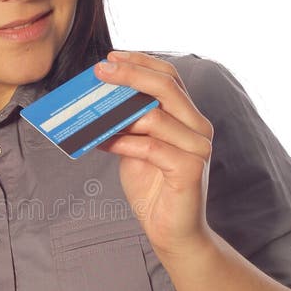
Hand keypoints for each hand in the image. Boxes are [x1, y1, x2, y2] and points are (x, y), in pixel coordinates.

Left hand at [95, 50, 214, 258]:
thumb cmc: (153, 190)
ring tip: (91, 113)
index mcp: (188, 118)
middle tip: (100, 70)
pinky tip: (103, 142)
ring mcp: (198, 148)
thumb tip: (99, 100)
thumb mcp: (135, 149)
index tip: (111, 56)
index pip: (169, 77)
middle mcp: (198, 128)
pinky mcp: (190, 169)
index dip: (141, 62)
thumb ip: (127, 125)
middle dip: (130, 74)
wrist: (173, 233)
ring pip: (156, 116)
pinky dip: (124, 143)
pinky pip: (151, 147)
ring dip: (118, 113)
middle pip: (166, 87)